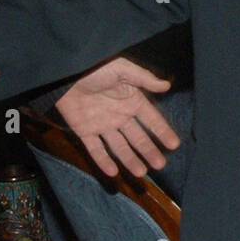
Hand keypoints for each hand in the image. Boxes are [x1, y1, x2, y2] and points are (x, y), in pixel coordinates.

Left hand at [56, 57, 177, 177]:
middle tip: (160, 165)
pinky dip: (103, 161)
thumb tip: (167, 85)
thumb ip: (143, 78)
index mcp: (131, 99)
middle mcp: (119, 115)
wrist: (64, 73)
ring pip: (119, 146)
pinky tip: (113, 172)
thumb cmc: (95, 68)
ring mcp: (103, 124)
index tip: (174, 145)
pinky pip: (96, 149)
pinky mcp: (85, 131)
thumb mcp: (121, 69)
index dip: (162, 131)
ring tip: (141, 173)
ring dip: (130, 160)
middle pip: (137, 137)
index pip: (151, 119)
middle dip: (149, 151)